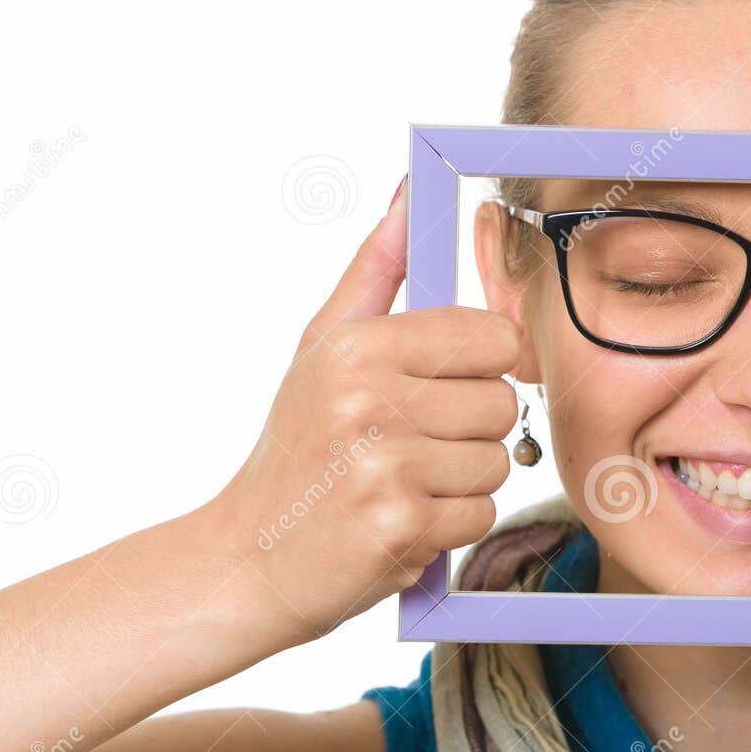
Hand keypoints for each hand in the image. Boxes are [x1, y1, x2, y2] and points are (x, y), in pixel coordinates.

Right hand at [212, 180, 519, 644]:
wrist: (248, 558)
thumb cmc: (298, 448)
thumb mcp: (323, 346)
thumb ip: (375, 269)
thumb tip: (409, 192)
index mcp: (359, 346)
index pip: (493, 336)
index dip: (478, 366)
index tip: (440, 387)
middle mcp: (371, 399)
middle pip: (502, 400)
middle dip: (468, 428)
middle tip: (411, 445)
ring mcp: (386, 465)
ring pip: (498, 459)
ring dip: (461, 479)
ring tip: (404, 483)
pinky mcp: (401, 527)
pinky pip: (480, 513)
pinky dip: (450, 524)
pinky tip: (401, 520)